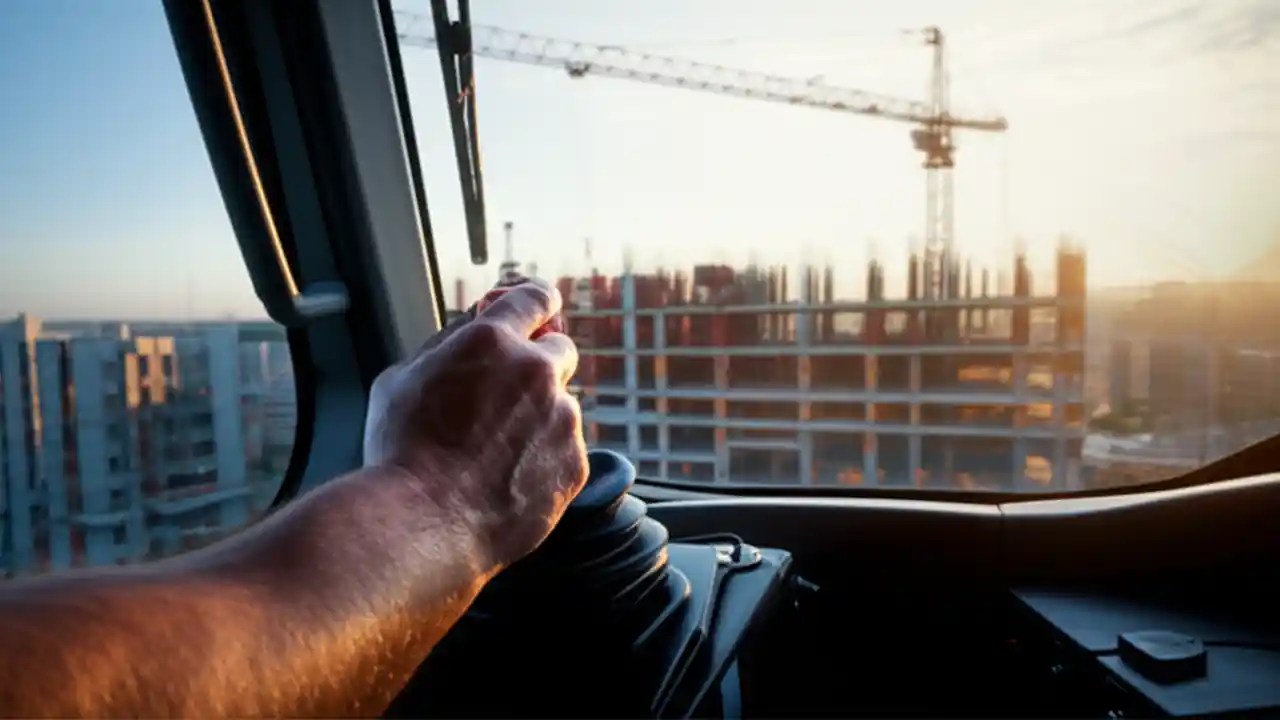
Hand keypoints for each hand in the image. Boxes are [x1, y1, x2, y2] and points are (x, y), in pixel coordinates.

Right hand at [363, 279, 587, 571]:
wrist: (422, 524)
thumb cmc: (401, 451)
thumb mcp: (403, 377)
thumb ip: (448, 344)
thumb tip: (474, 327)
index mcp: (494, 341)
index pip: (535, 298)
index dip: (536, 303)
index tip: (539, 309)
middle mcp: (537, 372)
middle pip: (559, 349)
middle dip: (537, 364)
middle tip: (506, 392)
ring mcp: (563, 419)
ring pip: (561, 406)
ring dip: (538, 418)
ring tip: (492, 454)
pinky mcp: (574, 464)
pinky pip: (565, 450)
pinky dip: (544, 459)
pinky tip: (506, 479)